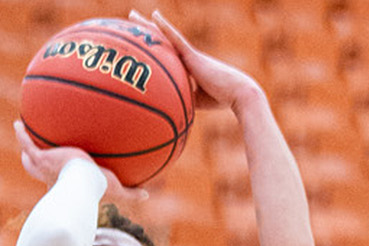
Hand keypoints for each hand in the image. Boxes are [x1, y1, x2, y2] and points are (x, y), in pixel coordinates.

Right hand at [13, 122, 144, 204]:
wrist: (83, 182)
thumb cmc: (98, 188)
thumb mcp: (117, 190)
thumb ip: (131, 193)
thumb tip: (147, 195)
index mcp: (67, 182)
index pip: (61, 181)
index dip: (59, 178)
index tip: (61, 172)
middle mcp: (53, 174)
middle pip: (41, 172)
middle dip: (36, 165)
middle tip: (34, 156)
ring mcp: (45, 166)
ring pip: (30, 159)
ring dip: (26, 148)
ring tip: (21, 133)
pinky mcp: (42, 158)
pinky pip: (27, 145)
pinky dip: (21, 136)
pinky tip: (17, 123)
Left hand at [131, 10, 260, 109]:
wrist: (237, 93)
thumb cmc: (221, 98)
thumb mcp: (197, 100)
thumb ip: (183, 98)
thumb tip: (170, 106)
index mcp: (187, 66)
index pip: (166, 55)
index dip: (156, 47)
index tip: (143, 41)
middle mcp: (186, 57)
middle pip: (162, 41)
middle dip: (147, 31)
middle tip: (131, 19)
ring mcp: (188, 54)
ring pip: (164, 36)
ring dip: (148, 25)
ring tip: (131, 15)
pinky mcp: (192, 55)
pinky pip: (175, 38)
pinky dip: (165, 27)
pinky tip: (154, 15)